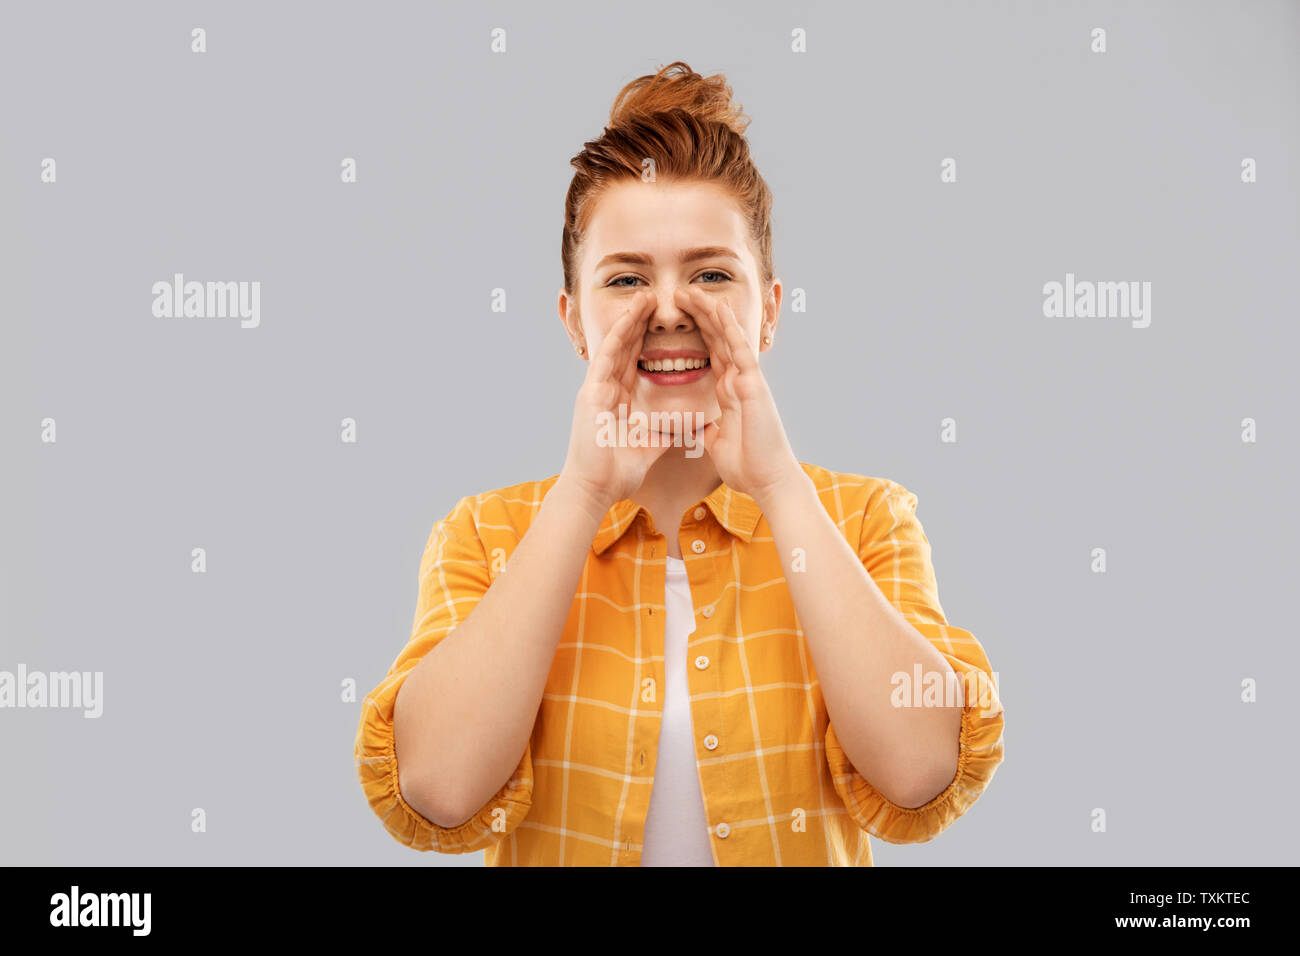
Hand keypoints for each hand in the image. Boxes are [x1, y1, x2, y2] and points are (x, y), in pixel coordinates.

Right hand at [558, 290, 674, 514]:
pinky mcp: (591, 394)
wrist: (595, 490)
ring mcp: (596, 390)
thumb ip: (664, 433)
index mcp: (616, 400)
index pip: (633, 361)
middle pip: (624, 348)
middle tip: (653, 297)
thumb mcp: (649, 447)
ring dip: (630, 321)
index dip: (645, 339)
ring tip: (645, 297)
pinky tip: (630, 319)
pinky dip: (618, 337)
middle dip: (638, 321)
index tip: (659, 320)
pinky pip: (606, 358)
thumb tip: (686, 428)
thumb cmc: (616, 474)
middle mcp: (604, 390)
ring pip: (615, 346)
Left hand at [675, 287, 802, 507]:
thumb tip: (699, 427)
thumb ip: (709, 430)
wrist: (767, 482)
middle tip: (681, 293)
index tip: (680, 317)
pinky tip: (719, 307)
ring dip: (710, 313)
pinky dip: (729, 328)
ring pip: (727, 338)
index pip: (711, 354)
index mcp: (730, 393)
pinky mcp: (754, 385)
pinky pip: (739, 351)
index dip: (696, 334)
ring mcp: (748, 381)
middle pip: (717, 339)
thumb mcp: (718, 445)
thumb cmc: (748, 468)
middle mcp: (739, 382)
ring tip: (692, 291)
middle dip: (700, 315)